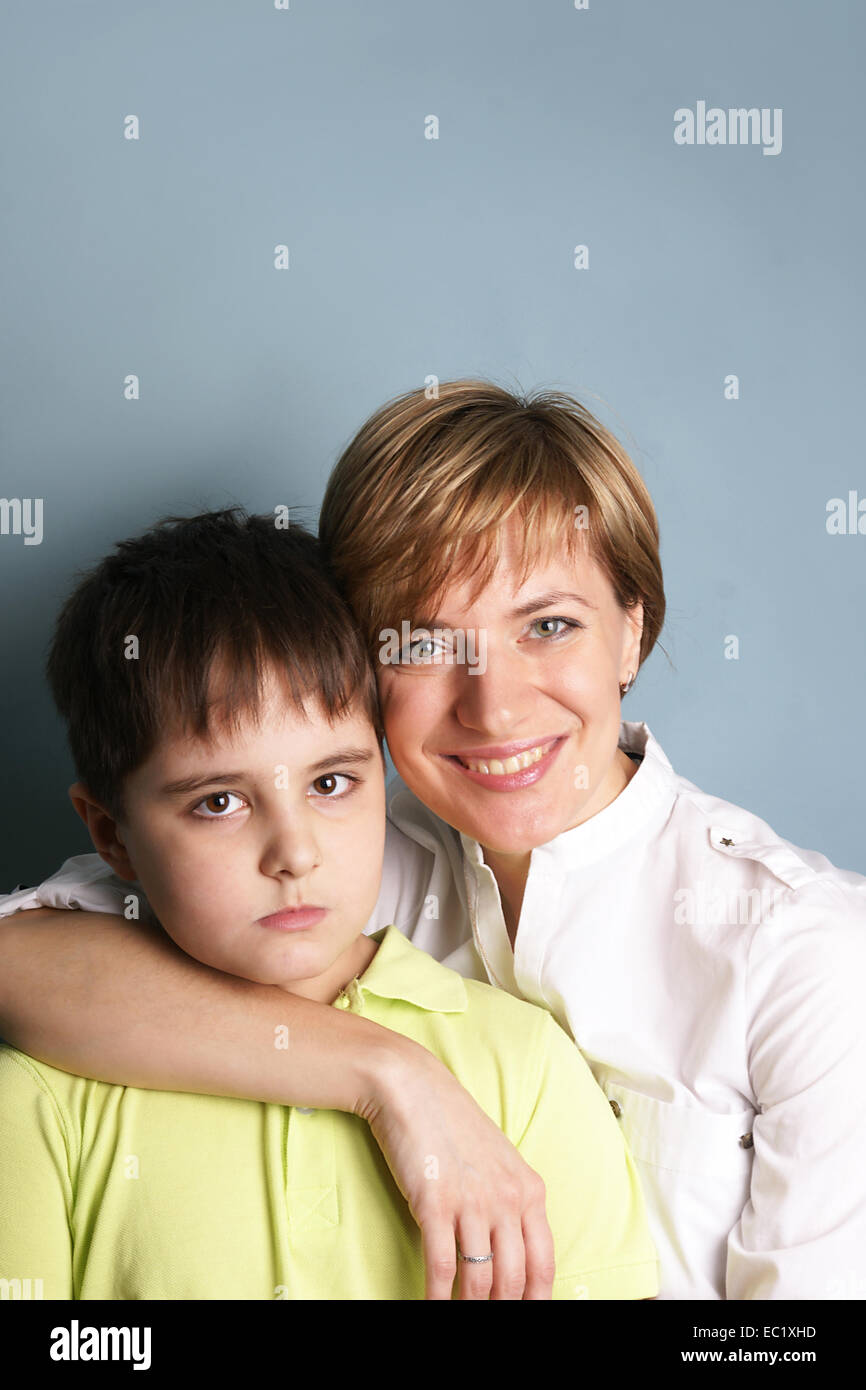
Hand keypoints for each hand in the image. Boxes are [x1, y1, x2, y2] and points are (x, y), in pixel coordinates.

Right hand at [358, 1043, 554, 1299]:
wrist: (413, 1088)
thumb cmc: (452, 1124)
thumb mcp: (498, 1160)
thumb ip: (511, 1201)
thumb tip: (512, 1251)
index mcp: (529, 1190)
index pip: (544, 1264)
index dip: (536, 1301)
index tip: (527, 1314)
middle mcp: (506, 1199)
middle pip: (513, 1280)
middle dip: (502, 1309)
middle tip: (489, 1319)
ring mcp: (472, 1202)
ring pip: (480, 1279)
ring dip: (470, 1307)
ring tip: (462, 1316)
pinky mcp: (435, 1203)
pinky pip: (442, 1267)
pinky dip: (438, 1296)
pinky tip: (432, 1306)